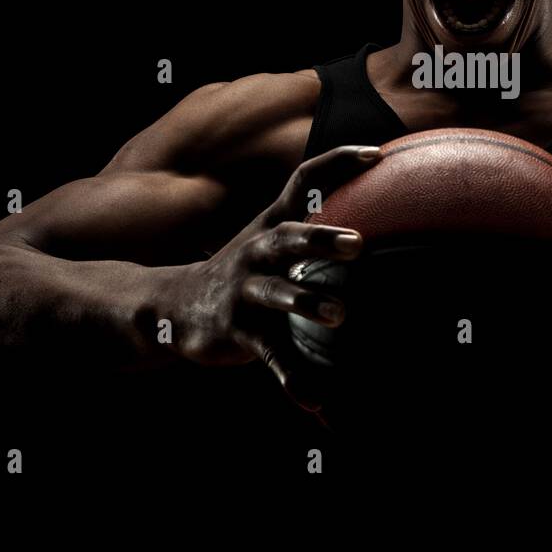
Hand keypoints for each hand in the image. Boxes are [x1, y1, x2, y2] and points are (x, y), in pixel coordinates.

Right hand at [153, 144, 380, 414]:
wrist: (174, 305)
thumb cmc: (248, 269)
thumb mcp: (274, 239)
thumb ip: (316, 222)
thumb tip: (376, 205)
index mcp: (274, 224)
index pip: (305, 180)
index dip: (339, 163)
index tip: (377, 153)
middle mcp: (258, 251)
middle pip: (289, 237)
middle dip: (320, 238)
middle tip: (357, 245)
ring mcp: (245, 292)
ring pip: (276, 295)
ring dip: (306, 303)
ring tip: (340, 314)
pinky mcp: (237, 331)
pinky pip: (269, 355)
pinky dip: (292, 377)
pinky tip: (314, 398)